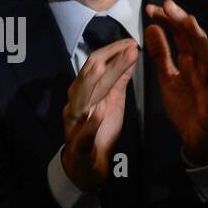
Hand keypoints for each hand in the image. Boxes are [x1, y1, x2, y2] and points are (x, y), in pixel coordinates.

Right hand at [59, 38, 137, 192]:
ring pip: (80, 101)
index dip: (112, 51)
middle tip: (128, 48)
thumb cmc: (98, 131)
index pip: (95, 64)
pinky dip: (90, 123)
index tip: (131, 41)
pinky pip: (83, 133)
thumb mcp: (112, 100)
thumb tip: (130, 54)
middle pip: (88, 78)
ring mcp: (75, 124)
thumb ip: (119, 78)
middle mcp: (76, 103)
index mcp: (85, 92)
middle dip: (107, 61)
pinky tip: (98, 113)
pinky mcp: (79, 144)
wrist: (87, 166)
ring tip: (103, 70)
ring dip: (92, 85)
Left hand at [145, 0, 207, 164]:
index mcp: (190, 61)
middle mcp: (201, 68)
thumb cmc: (184, 104)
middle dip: (181, 22)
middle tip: (167, 4)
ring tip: (189, 21)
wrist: (195, 136)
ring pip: (207, 57)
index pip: (179, 35)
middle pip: (193, 40)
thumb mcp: (167, 77)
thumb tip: (151, 28)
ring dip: (199, 39)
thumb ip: (160, 55)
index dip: (167, 21)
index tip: (151, 8)